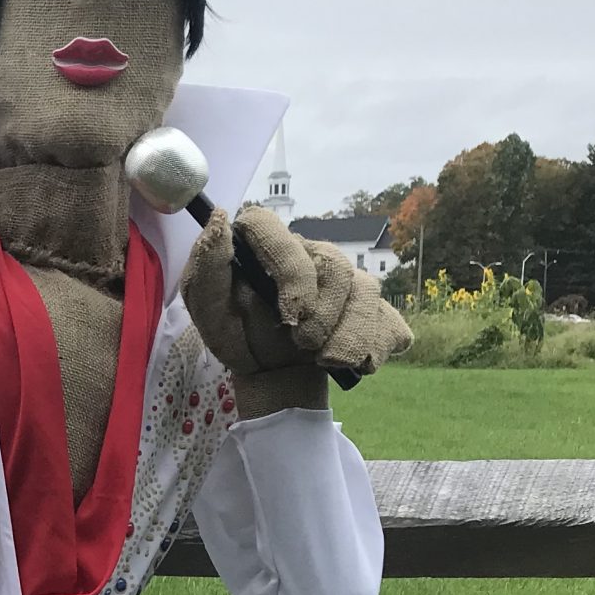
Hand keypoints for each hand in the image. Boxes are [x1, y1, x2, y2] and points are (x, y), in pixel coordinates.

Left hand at [181, 203, 409, 415]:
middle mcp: (310, 252)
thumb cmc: (239, 336)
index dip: (291, 268)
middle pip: (334, 264)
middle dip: (323, 314)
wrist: (272, 374)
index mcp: (267, 246)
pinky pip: (387, 318)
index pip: (275, 228)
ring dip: (348, 336)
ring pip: (365, 291)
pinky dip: (373, 347)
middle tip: (303, 343)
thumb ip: (207, 268)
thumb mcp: (209, 312)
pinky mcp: (370, 307)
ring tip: (325, 360)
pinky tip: (354, 363)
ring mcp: (345, 278)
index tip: (290, 312)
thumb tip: (220, 220)